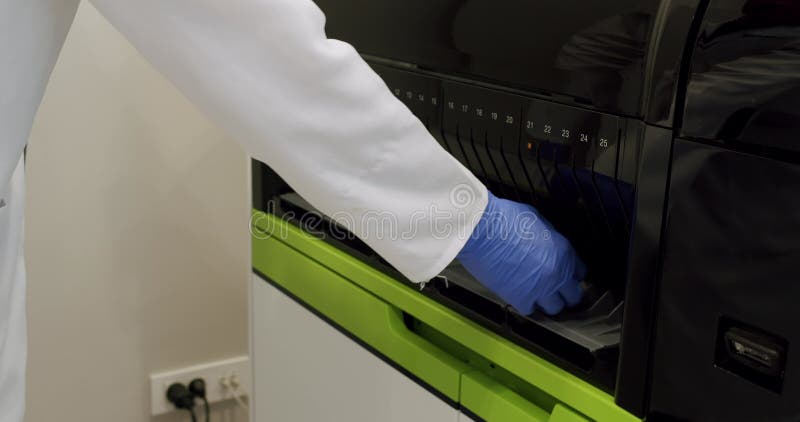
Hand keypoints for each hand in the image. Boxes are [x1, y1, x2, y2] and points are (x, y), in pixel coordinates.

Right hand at [457, 192, 585, 314]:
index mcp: (564, 252)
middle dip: (565, 293)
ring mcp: (540, 289)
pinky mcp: (520, 298)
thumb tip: (548, 245)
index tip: (565, 276)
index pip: (580, 273)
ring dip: (547, 302)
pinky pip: (530, 310)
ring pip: (554, 308)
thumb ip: (549, 238)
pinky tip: (519, 296)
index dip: (571, 275)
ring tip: (537, 295)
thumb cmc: (505, 219)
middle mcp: (557, 273)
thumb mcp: (537, 220)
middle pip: (573, 296)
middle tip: (555, 291)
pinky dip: (525, 305)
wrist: (482, 230)